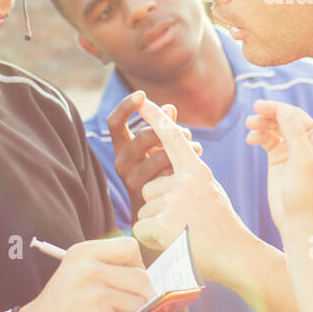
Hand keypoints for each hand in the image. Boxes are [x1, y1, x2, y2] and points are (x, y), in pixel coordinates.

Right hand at [18, 237, 152, 311]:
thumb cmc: (60, 305)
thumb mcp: (75, 271)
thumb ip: (106, 264)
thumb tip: (145, 271)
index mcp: (83, 252)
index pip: (130, 248)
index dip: (136, 265)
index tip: (128, 281)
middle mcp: (89, 269)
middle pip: (141, 277)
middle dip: (141, 295)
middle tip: (129, 307)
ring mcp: (96, 294)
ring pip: (140, 301)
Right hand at [107, 92, 201, 215]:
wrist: (165, 217)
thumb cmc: (165, 174)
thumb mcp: (163, 147)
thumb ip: (165, 127)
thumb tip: (169, 107)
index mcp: (123, 148)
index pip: (114, 123)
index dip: (125, 107)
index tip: (141, 94)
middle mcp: (121, 163)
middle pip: (142, 136)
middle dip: (168, 131)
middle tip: (188, 134)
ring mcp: (131, 181)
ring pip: (156, 156)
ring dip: (180, 150)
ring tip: (198, 149)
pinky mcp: (145, 197)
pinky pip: (166, 176)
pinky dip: (182, 170)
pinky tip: (193, 169)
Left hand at [130, 100, 250, 280]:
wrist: (236, 256)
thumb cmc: (222, 227)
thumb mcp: (209, 191)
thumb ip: (189, 175)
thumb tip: (166, 161)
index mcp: (197, 171)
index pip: (173, 139)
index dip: (157, 118)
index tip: (144, 101)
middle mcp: (184, 181)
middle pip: (149, 187)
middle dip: (158, 206)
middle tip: (185, 222)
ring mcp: (173, 201)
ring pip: (144, 209)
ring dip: (156, 224)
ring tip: (183, 233)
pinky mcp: (163, 223)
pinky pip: (140, 229)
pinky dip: (151, 240)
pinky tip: (174, 244)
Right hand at [244, 59, 312, 230]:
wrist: (299, 222)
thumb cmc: (309, 194)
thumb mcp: (302, 160)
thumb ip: (294, 131)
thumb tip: (285, 109)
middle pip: (295, 111)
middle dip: (276, 108)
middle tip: (257, 109)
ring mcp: (297, 147)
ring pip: (279, 122)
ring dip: (264, 120)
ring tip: (251, 125)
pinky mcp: (281, 156)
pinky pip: (269, 135)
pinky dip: (259, 134)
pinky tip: (251, 138)